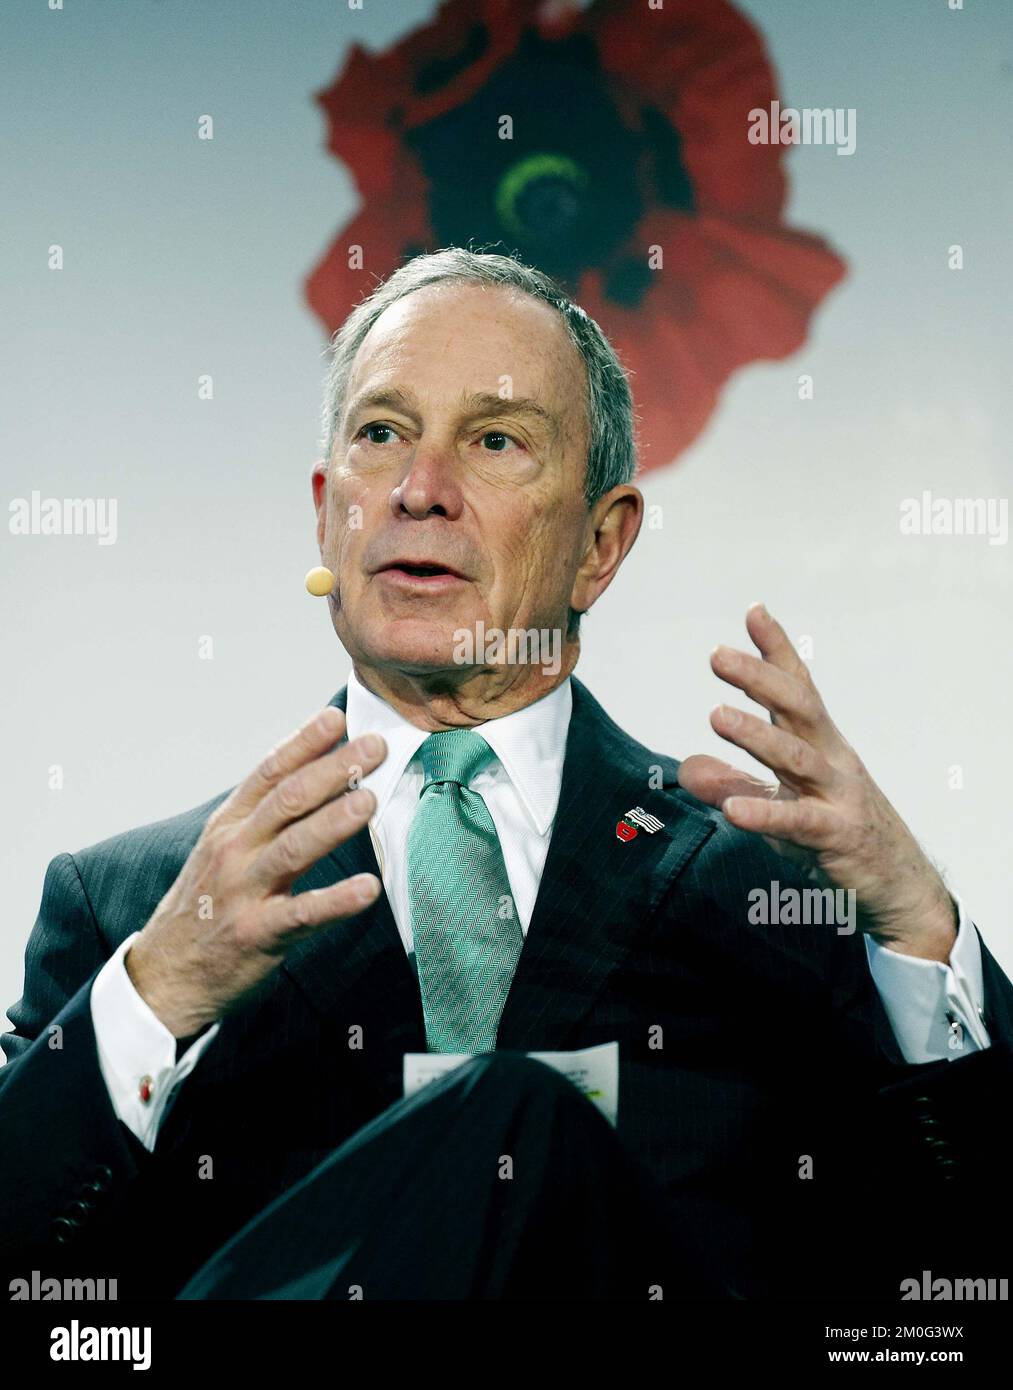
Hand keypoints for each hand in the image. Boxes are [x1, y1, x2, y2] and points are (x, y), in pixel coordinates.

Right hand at [126, 707, 386, 1035]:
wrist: (167, 974)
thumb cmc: (209, 903)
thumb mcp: (226, 848)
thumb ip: (267, 814)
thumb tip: (318, 770)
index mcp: (229, 824)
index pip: (269, 771)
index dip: (304, 742)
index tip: (339, 718)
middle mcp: (235, 850)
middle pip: (287, 800)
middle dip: (333, 770)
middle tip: (374, 748)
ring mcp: (244, 891)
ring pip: (294, 848)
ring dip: (334, 822)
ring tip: (368, 801)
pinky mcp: (258, 933)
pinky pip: (303, 914)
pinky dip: (337, 900)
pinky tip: (368, 889)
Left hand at [677, 604, 955, 961]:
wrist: (898, 883)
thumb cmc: (835, 831)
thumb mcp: (779, 803)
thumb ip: (733, 783)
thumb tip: (686, 767)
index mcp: (818, 742)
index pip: (797, 688)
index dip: (776, 651)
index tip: (754, 612)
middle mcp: (830, 758)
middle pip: (797, 708)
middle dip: (759, 678)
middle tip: (717, 655)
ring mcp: (837, 795)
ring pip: (797, 757)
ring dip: (757, 735)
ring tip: (716, 716)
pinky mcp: (837, 835)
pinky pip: (798, 822)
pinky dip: (765, 814)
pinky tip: (732, 811)